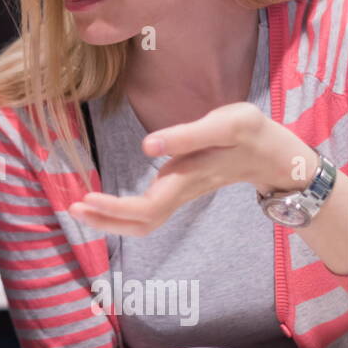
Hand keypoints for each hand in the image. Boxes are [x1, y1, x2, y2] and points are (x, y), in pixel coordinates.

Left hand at [67, 101, 317, 236]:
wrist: (276, 154)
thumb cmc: (252, 134)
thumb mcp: (229, 124)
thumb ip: (188, 135)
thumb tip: (148, 146)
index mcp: (189, 179)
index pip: (147, 208)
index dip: (115, 209)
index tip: (87, 200)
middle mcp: (182, 192)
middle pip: (141, 222)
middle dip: (105, 220)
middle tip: (72, 208)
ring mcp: (182, 194)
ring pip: (145, 221)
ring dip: (111, 219)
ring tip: (80, 209)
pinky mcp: (181, 189)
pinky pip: (148, 211)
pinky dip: (122, 212)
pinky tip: (103, 203)